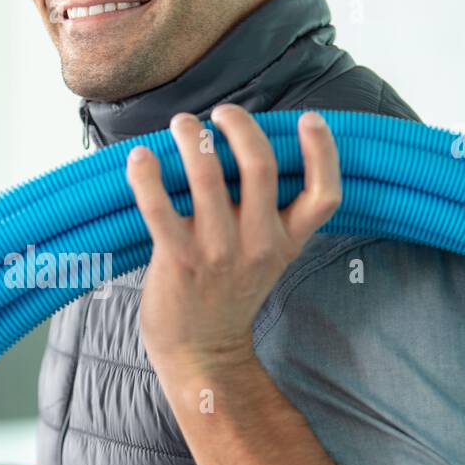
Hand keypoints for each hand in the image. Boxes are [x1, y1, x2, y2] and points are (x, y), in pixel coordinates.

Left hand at [125, 104, 341, 386]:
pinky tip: (140, 156)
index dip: (323, 152)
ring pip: (208, 175)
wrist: (202, 351)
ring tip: (183, 124)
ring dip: (192, 137)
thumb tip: (248, 149)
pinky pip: (158, 206)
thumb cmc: (229, 295)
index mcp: (287, 241)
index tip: (309, 120)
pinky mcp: (178, 259)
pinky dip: (147, 175)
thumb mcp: (268, 258)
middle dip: (240, 126)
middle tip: (223, 113)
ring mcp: (217, 251)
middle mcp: (258, 244)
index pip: (324, 195)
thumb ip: (269, 214)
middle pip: (261, 167)